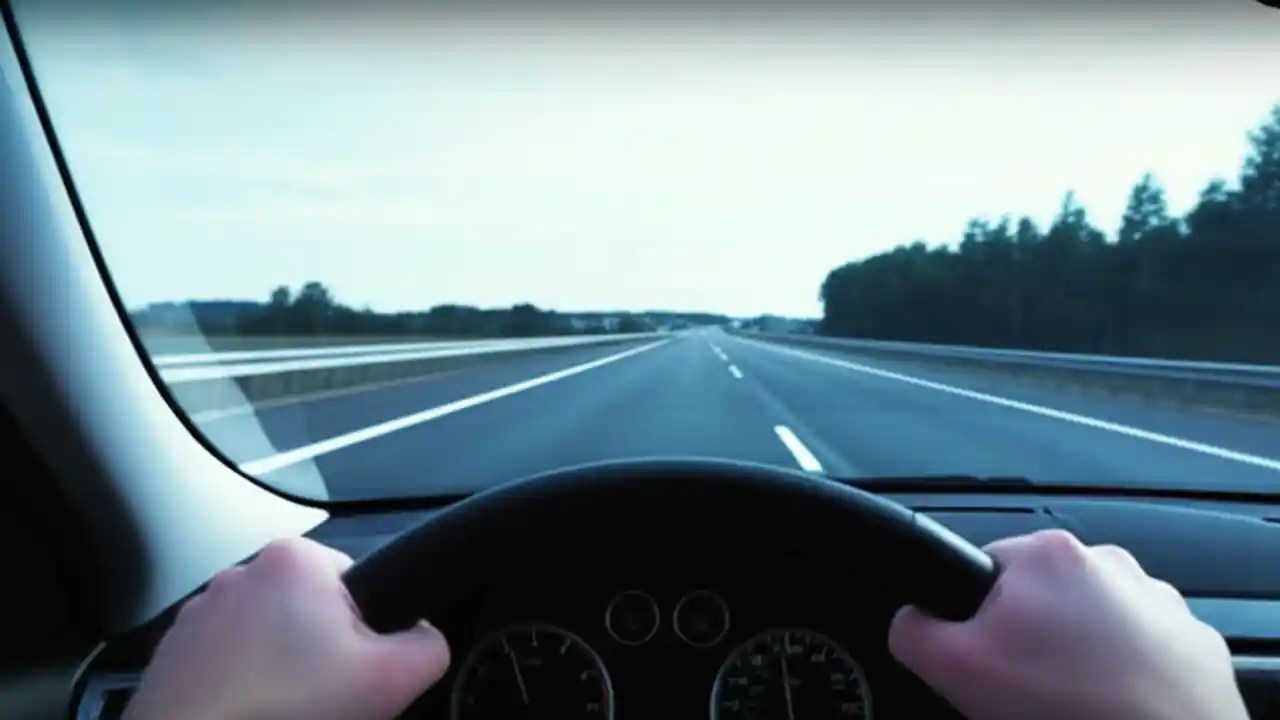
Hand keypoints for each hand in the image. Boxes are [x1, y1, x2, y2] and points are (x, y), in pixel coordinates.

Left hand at [123, 537, 449, 719]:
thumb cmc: (281, 714)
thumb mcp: (392, 678)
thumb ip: (428, 644)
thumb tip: (425, 637)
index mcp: (294, 561)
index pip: (357, 584)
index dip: (366, 634)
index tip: (352, 671)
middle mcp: (241, 575)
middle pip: (312, 613)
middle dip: (321, 655)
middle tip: (321, 698)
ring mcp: (199, 615)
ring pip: (268, 641)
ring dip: (281, 672)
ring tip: (282, 710)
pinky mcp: (175, 654)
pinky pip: (229, 666)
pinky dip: (243, 690)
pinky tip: (251, 715)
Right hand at [888, 529, 1247, 719]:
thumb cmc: (1072, 709)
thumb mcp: (954, 670)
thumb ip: (913, 630)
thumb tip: (909, 619)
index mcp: (1047, 553)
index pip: (985, 571)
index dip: (977, 622)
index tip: (989, 660)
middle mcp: (1110, 563)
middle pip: (1041, 599)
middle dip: (1032, 640)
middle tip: (1028, 690)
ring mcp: (1161, 603)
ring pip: (1095, 627)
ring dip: (1081, 658)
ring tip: (1076, 704)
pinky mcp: (1195, 645)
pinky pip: (1144, 655)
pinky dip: (1128, 679)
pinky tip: (1114, 709)